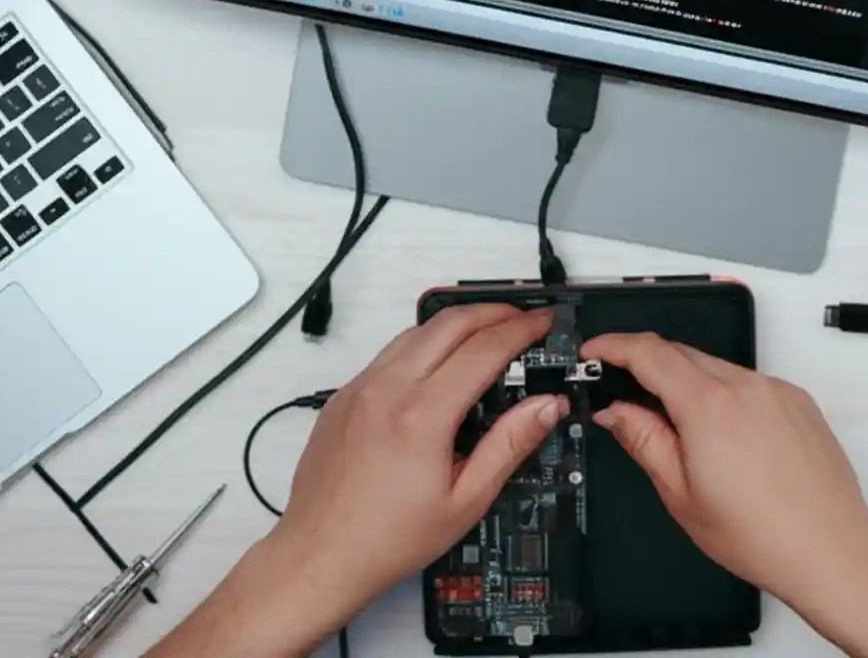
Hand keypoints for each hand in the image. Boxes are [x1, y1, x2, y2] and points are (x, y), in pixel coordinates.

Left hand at [150, 305, 566, 656]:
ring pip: (416, 331)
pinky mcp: (343, 396)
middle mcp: (387, 389)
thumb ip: (510, 445)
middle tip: (522, 320)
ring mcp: (359, 388)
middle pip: (450, 322)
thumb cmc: (388, 539)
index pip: (484, 349)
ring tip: (487, 336)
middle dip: (494, 311)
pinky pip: (388, 354)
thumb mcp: (466, 500)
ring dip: (457, 324)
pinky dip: (423, 346)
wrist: (320, 555)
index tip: (543, 323)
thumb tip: (547, 406)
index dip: (522, 329)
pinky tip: (439, 367)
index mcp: (423, 415)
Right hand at [583, 333, 867, 657]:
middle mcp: (746, 386)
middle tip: (623, 393)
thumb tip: (615, 410)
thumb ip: (644, 440)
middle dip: (646, 365)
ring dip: (686, 382)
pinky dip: (723, 395)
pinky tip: (721, 436)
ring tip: (675, 426)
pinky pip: (748, 384)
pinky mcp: (799, 403)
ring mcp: (777, 391)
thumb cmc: (759, 534)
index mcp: (709, 405)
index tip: (594, 352)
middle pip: (682, 354)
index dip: (614, 346)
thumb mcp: (681, 493)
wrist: (831, 552)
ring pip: (716, 368)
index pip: (649, 353)